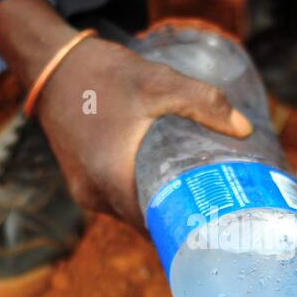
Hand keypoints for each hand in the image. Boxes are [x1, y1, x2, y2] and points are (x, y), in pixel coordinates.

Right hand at [0, 0, 250, 224]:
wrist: (51, 64)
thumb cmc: (103, 74)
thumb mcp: (159, 83)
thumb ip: (204, 103)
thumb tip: (246, 130)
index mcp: (110, 179)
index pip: (155, 227)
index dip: (187, 232)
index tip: (219, 229)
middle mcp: (93, 194)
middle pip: (146, 224)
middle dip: (180, 222)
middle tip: (220, 215)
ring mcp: (84, 190)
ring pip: (131, 214)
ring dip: (159, 211)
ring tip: (198, 201)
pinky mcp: (80, 182)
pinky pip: (117, 202)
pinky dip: (140, 199)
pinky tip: (164, 187)